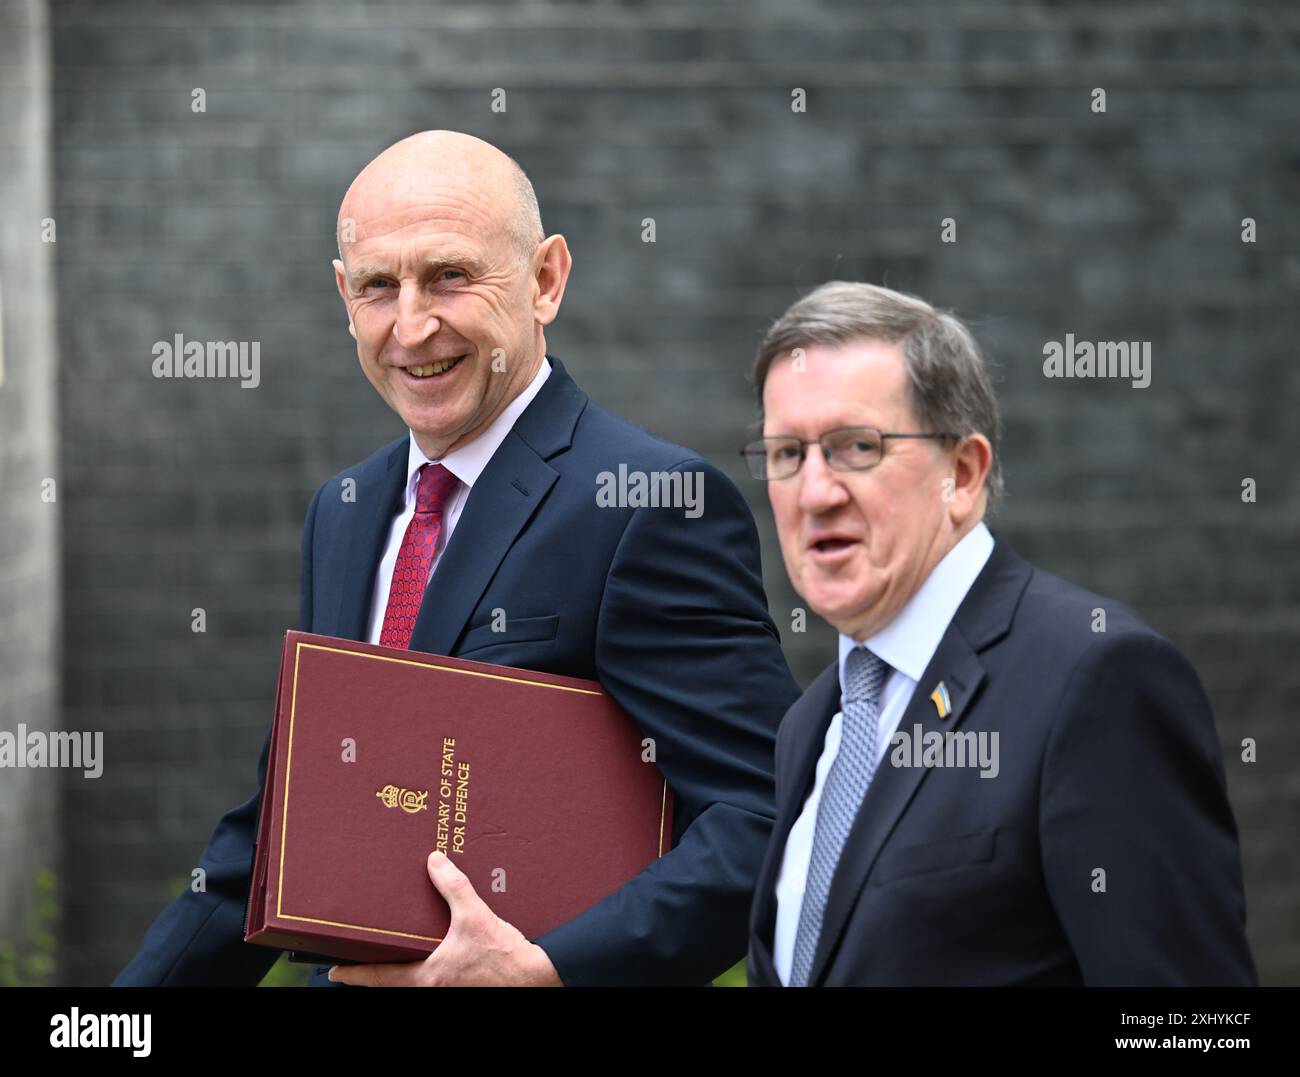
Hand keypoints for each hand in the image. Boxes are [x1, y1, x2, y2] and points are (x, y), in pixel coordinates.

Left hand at [327, 850, 561, 986]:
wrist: (536, 979)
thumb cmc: (505, 957)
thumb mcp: (475, 916)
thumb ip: (453, 887)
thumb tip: (434, 861)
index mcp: (428, 976)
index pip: (379, 977)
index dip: (354, 974)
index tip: (334, 972)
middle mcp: (434, 988)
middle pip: (395, 981)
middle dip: (379, 968)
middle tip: (361, 955)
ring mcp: (450, 990)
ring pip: (416, 980)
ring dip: (406, 966)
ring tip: (398, 947)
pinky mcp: (465, 986)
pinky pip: (439, 976)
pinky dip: (430, 964)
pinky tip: (438, 948)